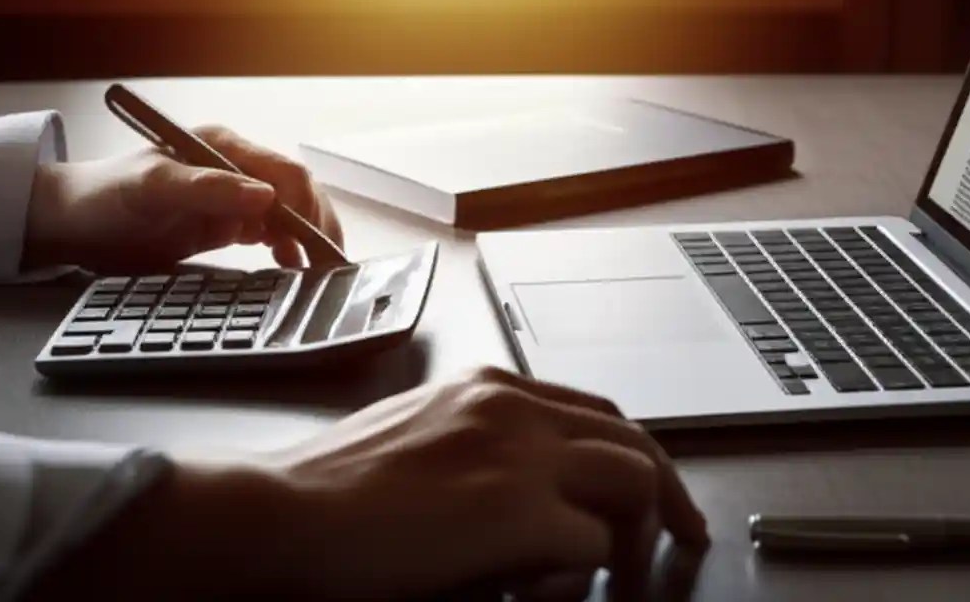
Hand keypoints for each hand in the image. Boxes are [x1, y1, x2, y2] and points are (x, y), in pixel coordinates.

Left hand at [24, 125, 342, 271]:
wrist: (74, 223)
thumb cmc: (106, 199)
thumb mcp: (153, 190)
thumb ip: (208, 189)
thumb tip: (266, 195)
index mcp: (223, 147)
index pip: (284, 172)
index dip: (306, 206)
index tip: (313, 243)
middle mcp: (235, 167)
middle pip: (297, 192)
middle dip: (318, 224)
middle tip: (331, 263)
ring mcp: (234, 195)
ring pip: (292, 213)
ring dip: (309, 237)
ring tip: (319, 269)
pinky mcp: (228, 221)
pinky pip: (273, 231)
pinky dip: (289, 248)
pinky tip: (290, 266)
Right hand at [30, 368, 708, 600]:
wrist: (285, 516)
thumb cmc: (333, 490)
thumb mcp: (422, 441)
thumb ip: (486, 452)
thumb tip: (534, 498)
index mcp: (490, 388)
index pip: (591, 410)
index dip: (630, 452)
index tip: (647, 488)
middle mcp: (515, 406)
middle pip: (630, 437)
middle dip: (666, 490)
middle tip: (685, 533)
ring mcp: (521, 452)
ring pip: (633, 479)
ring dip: (639, 532)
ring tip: (626, 574)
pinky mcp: (518, 509)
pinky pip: (594, 545)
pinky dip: (586, 575)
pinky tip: (550, 590)